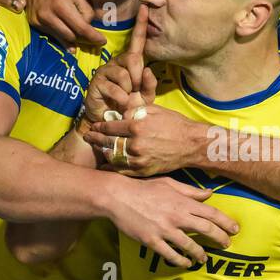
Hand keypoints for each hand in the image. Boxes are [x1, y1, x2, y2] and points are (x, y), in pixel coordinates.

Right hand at [25, 0, 105, 46]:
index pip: (81, 29)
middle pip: (72, 36)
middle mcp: (46, 14)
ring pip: (61, 38)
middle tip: (93, 35)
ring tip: (81, 32)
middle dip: (84, 37)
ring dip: (73, 37)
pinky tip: (68, 30)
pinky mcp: (32, 20)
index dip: (94, 37)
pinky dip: (61, 33)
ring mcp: (37, 18)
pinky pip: (51, 34)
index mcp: (60, 5)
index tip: (102, 41)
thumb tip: (89, 29)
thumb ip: (87, 12)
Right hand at [83, 5, 157, 123]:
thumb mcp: (145, 97)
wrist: (112, 123)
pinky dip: (121, 98)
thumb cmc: (129, 107)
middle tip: (135, 91)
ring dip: (129, 91)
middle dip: (138, 78)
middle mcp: (117, 63)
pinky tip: (118, 103)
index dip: (141, 24)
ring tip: (125, 99)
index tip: (145, 7)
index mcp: (130, 64)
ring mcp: (105, 71)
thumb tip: (146, 70)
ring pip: (124, 74)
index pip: (137, 41)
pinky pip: (115, 88)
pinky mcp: (96, 82)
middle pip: (133, 59)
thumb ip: (150, 84)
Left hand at [86, 104, 204, 176]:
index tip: (94, 125)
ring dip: (103, 151)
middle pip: (108, 141)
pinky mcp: (143, 170)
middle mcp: (135, 144)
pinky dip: (112, 167)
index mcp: (136, 126)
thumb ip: (134, 111)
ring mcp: (138, 159)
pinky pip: (123, 169)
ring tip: (97, 148)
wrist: (192, 144)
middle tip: (88, 136)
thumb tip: (120, 115)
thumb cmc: (175, 124)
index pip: (110, 126)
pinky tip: (106, 164)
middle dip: (96, 138)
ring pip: (113, 156)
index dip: (100, 126)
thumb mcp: (154, 110)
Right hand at [102, 174, 237, 267]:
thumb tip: (210, 193)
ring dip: (200, 253)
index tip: (235, 229)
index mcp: (183, 201)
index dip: (226, 222)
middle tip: (227, 245)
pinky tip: (186, 264)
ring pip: (190, 245)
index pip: (211, 213)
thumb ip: (191, 191)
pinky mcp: (152, 241)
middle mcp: (177, 216)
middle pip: (206, 229)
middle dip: (220, 238)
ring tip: (204, 258)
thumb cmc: (144, 188)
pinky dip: (180, 261)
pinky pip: (170, 254)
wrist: (118, 197)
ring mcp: (164, 229)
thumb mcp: (169, 184)